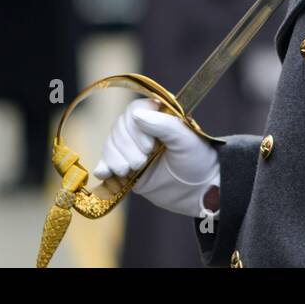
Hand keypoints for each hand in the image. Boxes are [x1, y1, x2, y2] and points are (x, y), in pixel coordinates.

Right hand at [91, 98, 219, 217]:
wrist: (201, 192)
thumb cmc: (199, 161)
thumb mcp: (187, 141)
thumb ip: (165, 125)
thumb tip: (137, 114)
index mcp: (158, 118)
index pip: (134, 111)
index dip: (135, 128)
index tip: (150, 146)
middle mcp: (143, 131)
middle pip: (119, 128)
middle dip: (126, 147)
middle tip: (142, 161)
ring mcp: (133, 151)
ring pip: (110, 145)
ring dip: (116, 158)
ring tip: (130, 170)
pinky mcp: (127, 170)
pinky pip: (106, 164)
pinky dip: (103, 167)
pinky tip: (104, 172)